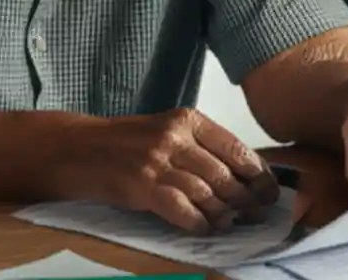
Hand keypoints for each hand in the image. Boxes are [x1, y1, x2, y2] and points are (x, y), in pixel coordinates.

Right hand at [52, 108, 278, 234]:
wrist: (77, 148)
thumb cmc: (126, 142)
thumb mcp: (167, 131)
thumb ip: (201, 147)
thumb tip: (242, 174)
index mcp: (188, 119)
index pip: (237, 148)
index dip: (258, 174)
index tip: (270, 191)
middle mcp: (176, 137)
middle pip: (226, 174)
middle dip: (246, 198)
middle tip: (256, 214)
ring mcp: (159, 161)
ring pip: (208, 193)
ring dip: (224, 213)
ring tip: (230, 222)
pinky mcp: (143, 186)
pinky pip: (183, 209)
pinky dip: (199, 223)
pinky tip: (206, 228)